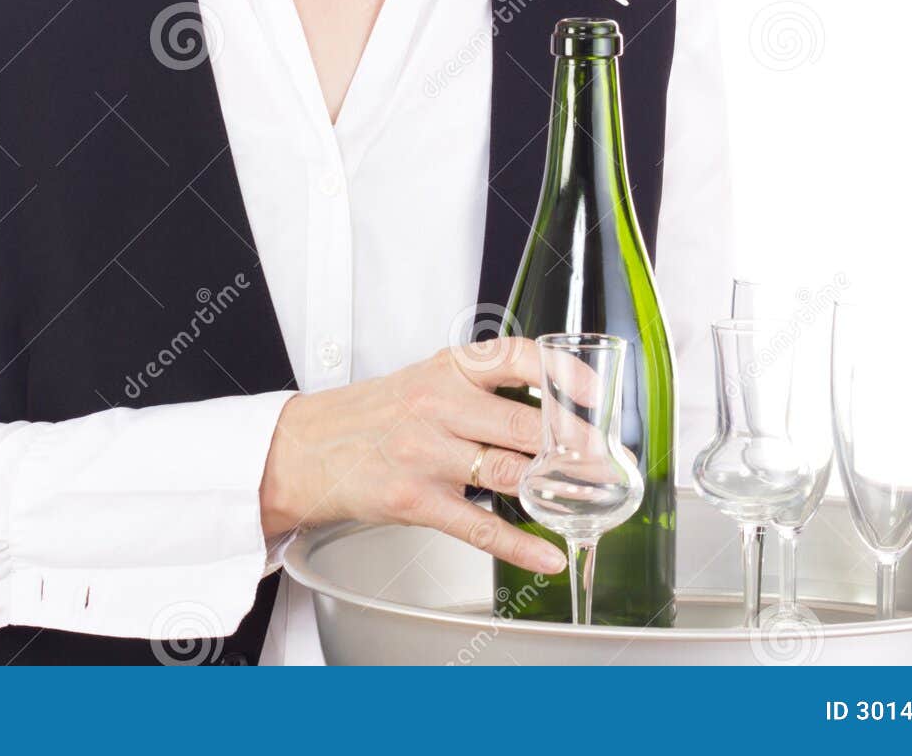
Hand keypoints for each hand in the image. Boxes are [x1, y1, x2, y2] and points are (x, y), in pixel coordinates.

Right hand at [258, 339, 566, 574]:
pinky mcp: (414, 499)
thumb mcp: (424, 381)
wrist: (304, 448)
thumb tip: (548, 406)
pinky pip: (478, 524)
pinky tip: (546, 554)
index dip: (561, 373)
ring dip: (557, 490)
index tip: (593, 391)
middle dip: (574, 446)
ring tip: (592, 500)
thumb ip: (479, 388)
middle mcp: (437, 404)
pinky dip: (519, 544)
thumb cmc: (371, 416)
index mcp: (446, 368)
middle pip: (522, 424)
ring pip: (507, 471)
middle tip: (607, 459)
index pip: (514, 357)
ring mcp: (425, 453)